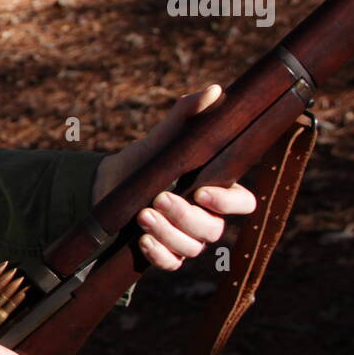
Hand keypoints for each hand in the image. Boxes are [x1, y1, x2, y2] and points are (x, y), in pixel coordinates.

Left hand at [91, 84, 256, 270]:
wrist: (110, 185)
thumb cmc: (147, 160)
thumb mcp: (165, 138)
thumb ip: (188, 116)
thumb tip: (214, 91)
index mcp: (216, 190)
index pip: (244, 203)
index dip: (229, 202)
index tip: (202, 191)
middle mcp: (207, 218)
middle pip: (213, 229)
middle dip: (186, 216)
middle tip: (159, 198)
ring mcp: (187, 239)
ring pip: (192, 248)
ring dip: (168, 232)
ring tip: (143, 214)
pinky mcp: (166, 254)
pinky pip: (171, 263)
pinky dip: (158, 254)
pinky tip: (142, 240)